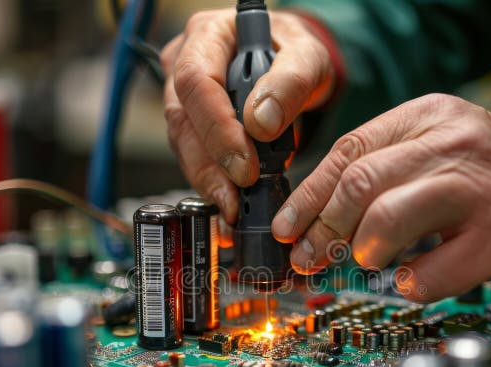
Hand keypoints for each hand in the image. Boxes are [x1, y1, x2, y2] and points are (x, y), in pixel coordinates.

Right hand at [161, 9, 335, 243]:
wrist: (291, 65)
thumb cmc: (295, 53)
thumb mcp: (308, 57)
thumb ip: (290, 82)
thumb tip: (261, 124)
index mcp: (208, 34)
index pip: (197, 81)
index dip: (217, 128)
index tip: (245, 165)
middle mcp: (184, 62)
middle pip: (182, 119)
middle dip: (209, 165)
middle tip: (236, 199)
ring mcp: (182, 96)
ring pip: (182, 144)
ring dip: (207, 181)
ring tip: (233, 208)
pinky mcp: (190, 125)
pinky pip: (193, 157)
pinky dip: (212, 183)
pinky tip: (229, 204)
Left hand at [271, 94, 490, 300]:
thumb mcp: (441, 145)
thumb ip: (385, 167)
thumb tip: (314, 216)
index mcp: (430, 116)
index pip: (348, 151)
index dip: (306, 197)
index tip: (285, 229)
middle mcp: (454, 145)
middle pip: (360, 183)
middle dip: (324, 228)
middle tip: (314, 255)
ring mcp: (481, 191)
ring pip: (388, 219)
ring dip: (363, 250)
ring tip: (368, 260)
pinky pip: (432, 271)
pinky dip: (410, 283)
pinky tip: (411, 279)